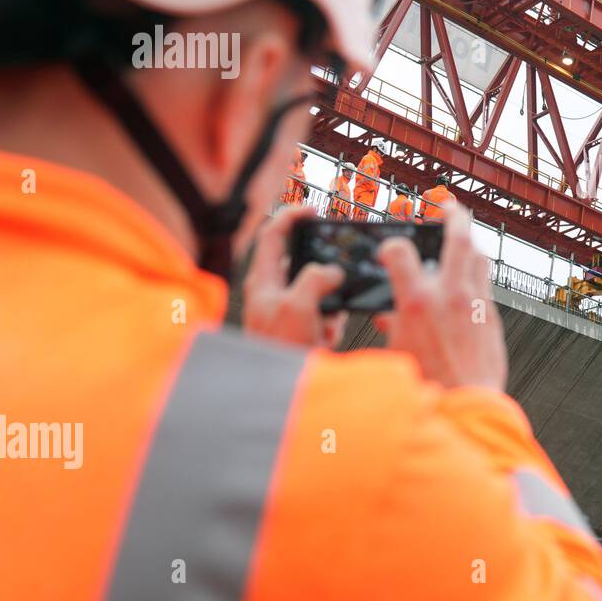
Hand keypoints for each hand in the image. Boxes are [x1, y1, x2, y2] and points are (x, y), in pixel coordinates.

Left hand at [242, 206, 348, 347]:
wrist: (278, 391)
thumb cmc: (277, 350)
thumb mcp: (298, 306)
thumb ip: (315, 279)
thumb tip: (331, 272)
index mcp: (263, 280)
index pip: (273, 234)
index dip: (292, 215)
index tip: (314, 209)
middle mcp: (272, 292)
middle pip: (301, 262)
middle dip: (323, 268)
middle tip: (338, 268)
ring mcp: (287, 312)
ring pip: (316, 290)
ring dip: (330, 301)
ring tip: (327, 321)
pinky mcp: (300, 329)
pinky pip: (323, 314)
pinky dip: (330, 322)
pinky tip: (327, 336)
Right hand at [374, 202, 506, 391]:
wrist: (468, 406)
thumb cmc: (427, 385)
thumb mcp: (397, 353)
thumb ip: (393, 325)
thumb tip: (388, 314)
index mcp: (416, 303)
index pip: (400, 252)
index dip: (391, 246)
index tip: (389, 251)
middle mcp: (449, 295)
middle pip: (456, 238)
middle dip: (453, 215)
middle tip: (449, 206)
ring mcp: (475, 303)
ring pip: (478, 256)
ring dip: (469, 240)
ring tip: (463, 234)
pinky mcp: (491, 316)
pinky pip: (486, 280)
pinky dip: (477, 268)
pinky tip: (472, 271)